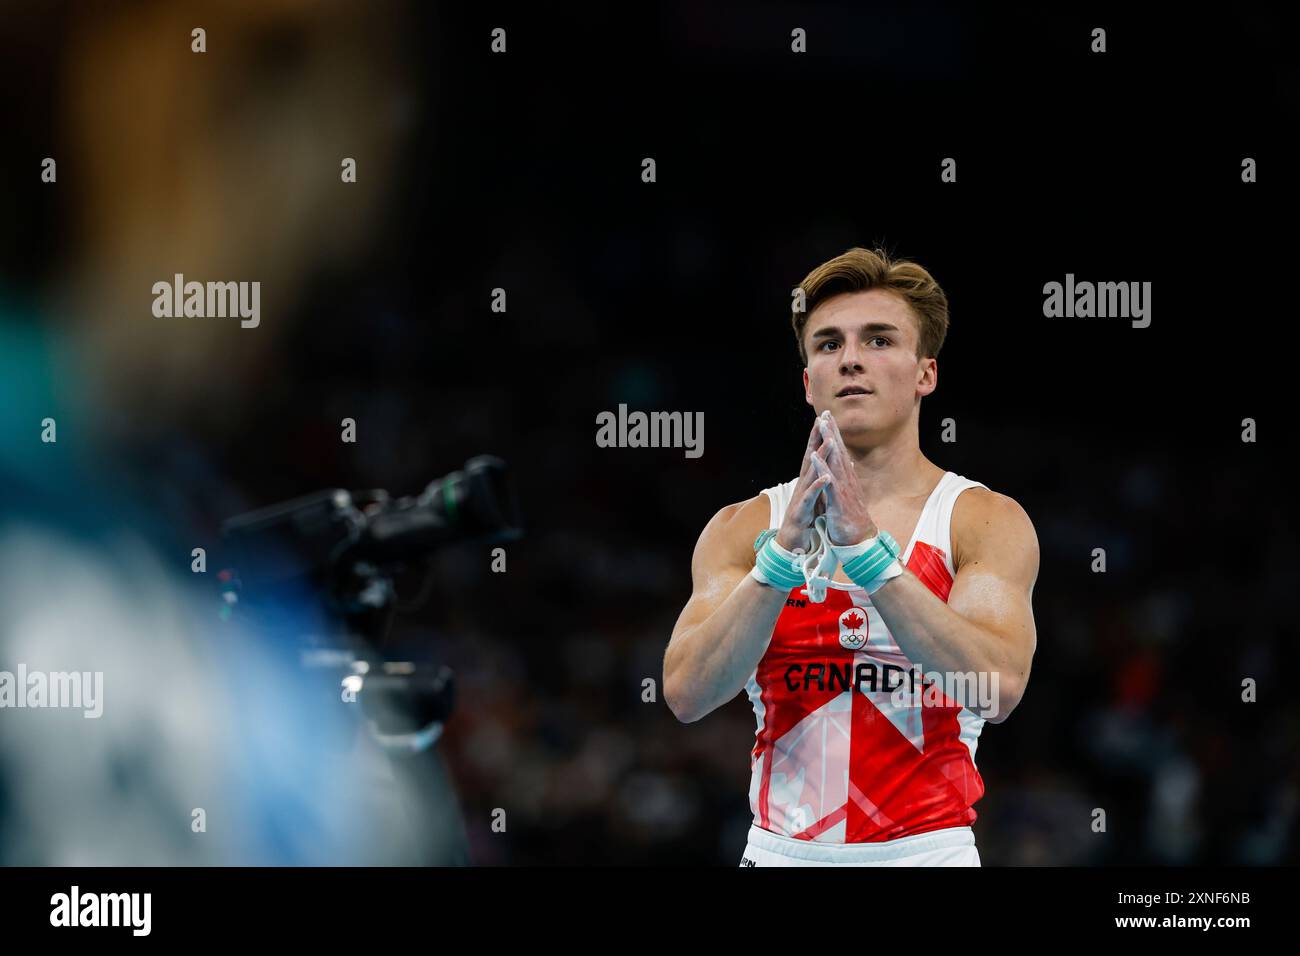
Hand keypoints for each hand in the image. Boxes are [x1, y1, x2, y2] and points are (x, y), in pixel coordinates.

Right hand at [774, 418, 832, 551]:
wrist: (791, 545)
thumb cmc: (804, 521)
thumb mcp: (815, 498)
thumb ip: (820, 483)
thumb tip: (829, 468)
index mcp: (808, 482)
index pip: (814, 456)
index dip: (819, 437)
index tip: (825, 419)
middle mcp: (802, 486)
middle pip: (809, 458)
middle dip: (815, 438)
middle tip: (821, 419)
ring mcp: (800, 497)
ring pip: (811, 474)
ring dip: (819, 458)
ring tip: (829, 441)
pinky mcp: (801, 512)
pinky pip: (810, 498)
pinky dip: (818, 487)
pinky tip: (826, 477)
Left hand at [809, 411, 877, 545]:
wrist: (858, 538)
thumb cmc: (851, 517)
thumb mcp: (848, 494)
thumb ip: (847, 478)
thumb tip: (849, 464)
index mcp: (847, 478)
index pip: (840, 451)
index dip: (834, 434)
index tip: (828, 417)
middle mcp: (846, 479)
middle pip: (838, 451)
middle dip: (832, 431)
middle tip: (826, 412)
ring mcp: (843, 488)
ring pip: (834, 461)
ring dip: (828, 443)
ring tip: (822, 426)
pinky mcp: (838, 500)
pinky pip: (828, 481)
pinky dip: (822, 467)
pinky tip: (814, 456)